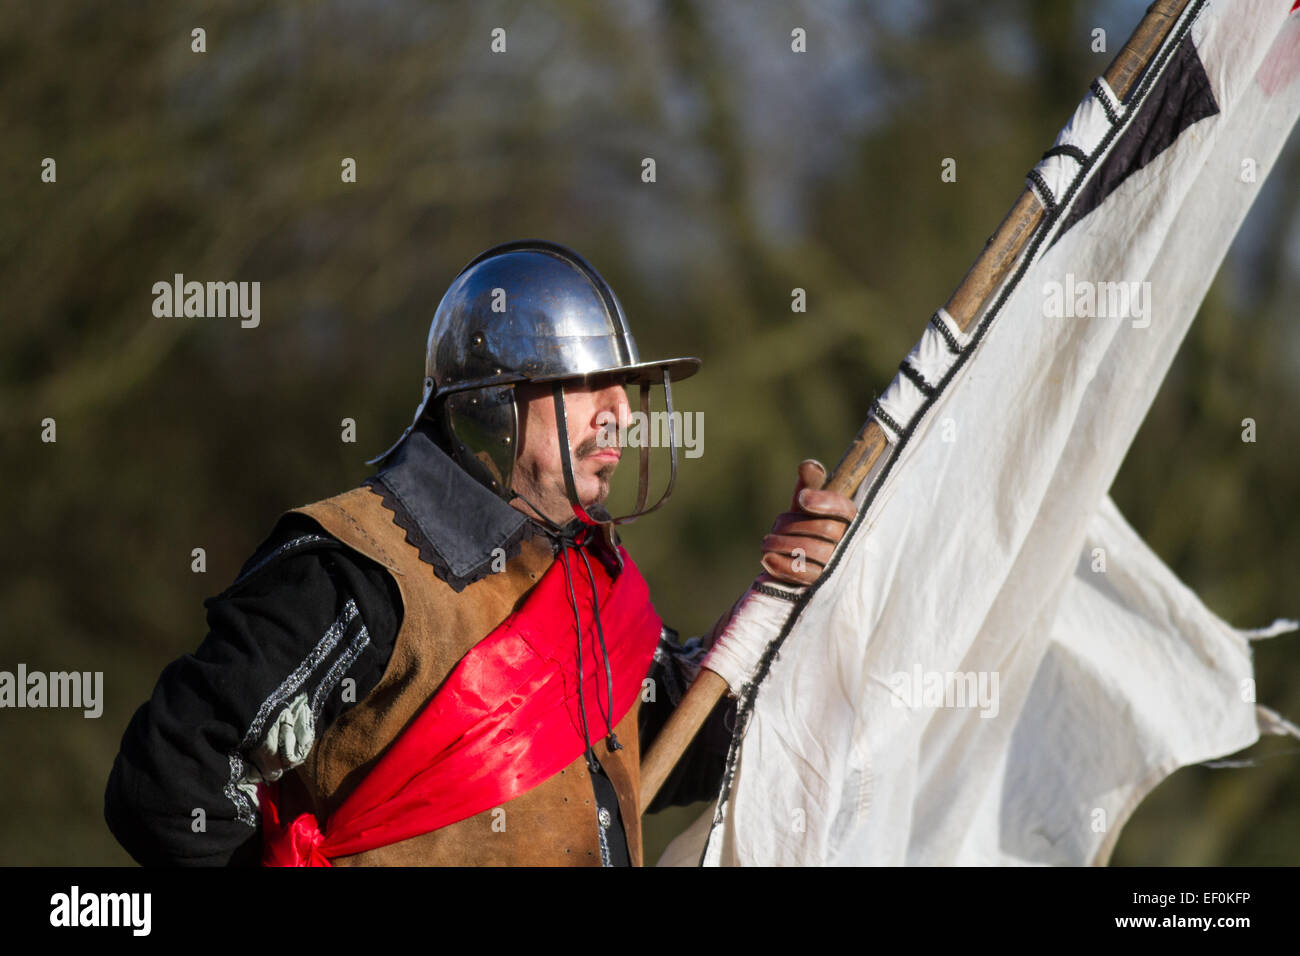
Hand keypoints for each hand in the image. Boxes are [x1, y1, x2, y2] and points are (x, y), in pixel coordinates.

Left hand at [758, 459, 855, 586]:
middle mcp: (848, 545)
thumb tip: (809, 465)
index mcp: (847, 522)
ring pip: (814, 551)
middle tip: (775, 525)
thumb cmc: (801, 531)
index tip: (802, 499)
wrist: (789, 568)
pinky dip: (782, 565)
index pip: (846, 509)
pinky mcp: (821, 588)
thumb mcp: (803, 508)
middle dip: (793, 524)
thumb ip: (807, 487)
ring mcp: (836, 569)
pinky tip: (767, 558)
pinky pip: (804, 574)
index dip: (826, 502)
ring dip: (783, 543)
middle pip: (826, 530)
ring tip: (766, 542)